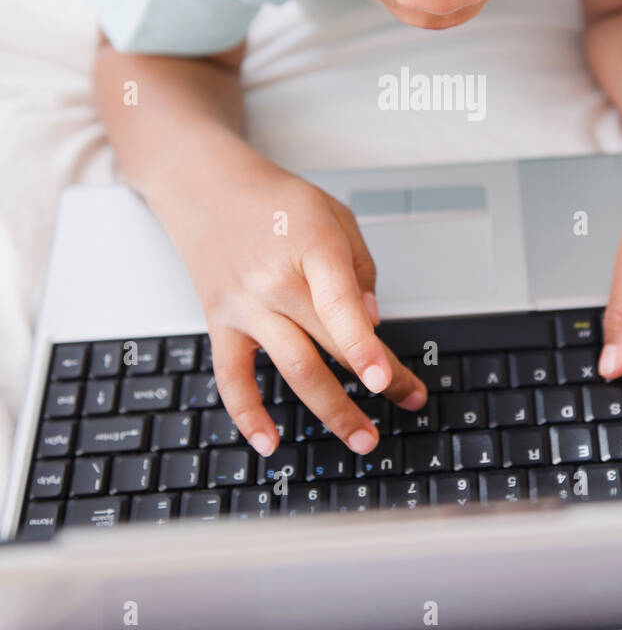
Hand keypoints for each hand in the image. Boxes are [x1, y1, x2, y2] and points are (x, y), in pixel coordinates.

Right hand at [150, 136, 426, 457]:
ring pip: (291, 369)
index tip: (385, 380)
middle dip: (376, 381)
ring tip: (363, 437)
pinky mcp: (220, 322)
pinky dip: (248, 415)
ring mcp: (245, 306)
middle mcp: (275, 281)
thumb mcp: (334, 215)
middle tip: (408, 400)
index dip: (364, 346)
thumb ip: (361, 269)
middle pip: (328, 344)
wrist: (205, 186)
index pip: (339, 305)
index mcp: (311, 248)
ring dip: (331, 410)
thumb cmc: (275, 201)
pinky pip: (231, 379)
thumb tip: (373, 324)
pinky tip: (270, 443)